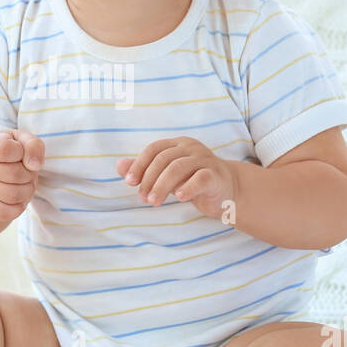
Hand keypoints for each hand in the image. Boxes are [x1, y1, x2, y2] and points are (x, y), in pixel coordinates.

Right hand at [0, 129, 44, 221]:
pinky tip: (18, 197)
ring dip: (28, 190)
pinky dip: (19, 207)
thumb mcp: (24, 141)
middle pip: (16, 175)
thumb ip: (33, 145)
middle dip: (29, 173)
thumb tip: (34, 165)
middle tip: (26, 170)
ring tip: (23, 183)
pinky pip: (7, 213)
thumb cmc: (14, 152)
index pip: (5, 149)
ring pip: (15, 195)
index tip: (21, 152)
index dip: (22, 152)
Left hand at [117, 136, 236, 220]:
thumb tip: (119, 166)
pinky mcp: (216, 174)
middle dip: (149, 179)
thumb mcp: (167, 176)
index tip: (129, 182)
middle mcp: (191, 147)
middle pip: (164, 159)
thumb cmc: (193, 181)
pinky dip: (187, 188)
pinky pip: (200, 178)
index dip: (139, 164)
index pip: (154, 149)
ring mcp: (204, 159)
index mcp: (178, 144)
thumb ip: (145, 170)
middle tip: (143, 198)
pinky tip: (179, 198)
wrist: (227, 191)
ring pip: (178, 167)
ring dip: (162, 186)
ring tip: (153, 202)